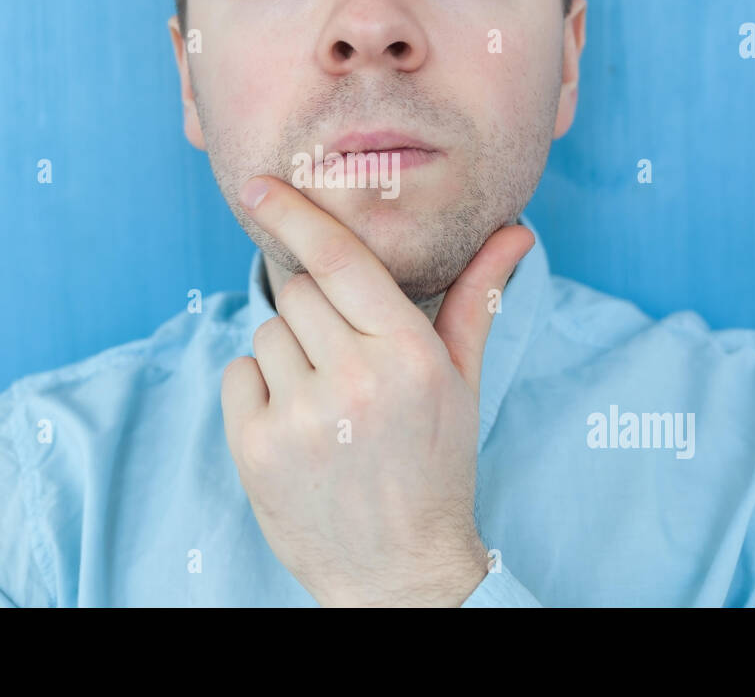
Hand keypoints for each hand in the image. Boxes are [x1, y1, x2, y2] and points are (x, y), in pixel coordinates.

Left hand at [220, 175, 534, 605]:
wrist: (400, 572)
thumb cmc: (435, 465)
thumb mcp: (461, 381)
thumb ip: (478, 299)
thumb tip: (517, 231)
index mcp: (409, 354)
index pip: (339, 258)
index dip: (295, 212)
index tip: (258, 184)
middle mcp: (354, 380)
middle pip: (297, 291)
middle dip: (315, 313)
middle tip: (343, 362)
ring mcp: (300, 416)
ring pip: (267, 331)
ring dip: (289, 354)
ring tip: (326, 404)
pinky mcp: (256, 448)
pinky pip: (237, 374)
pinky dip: (257, 390)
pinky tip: (295, 426)